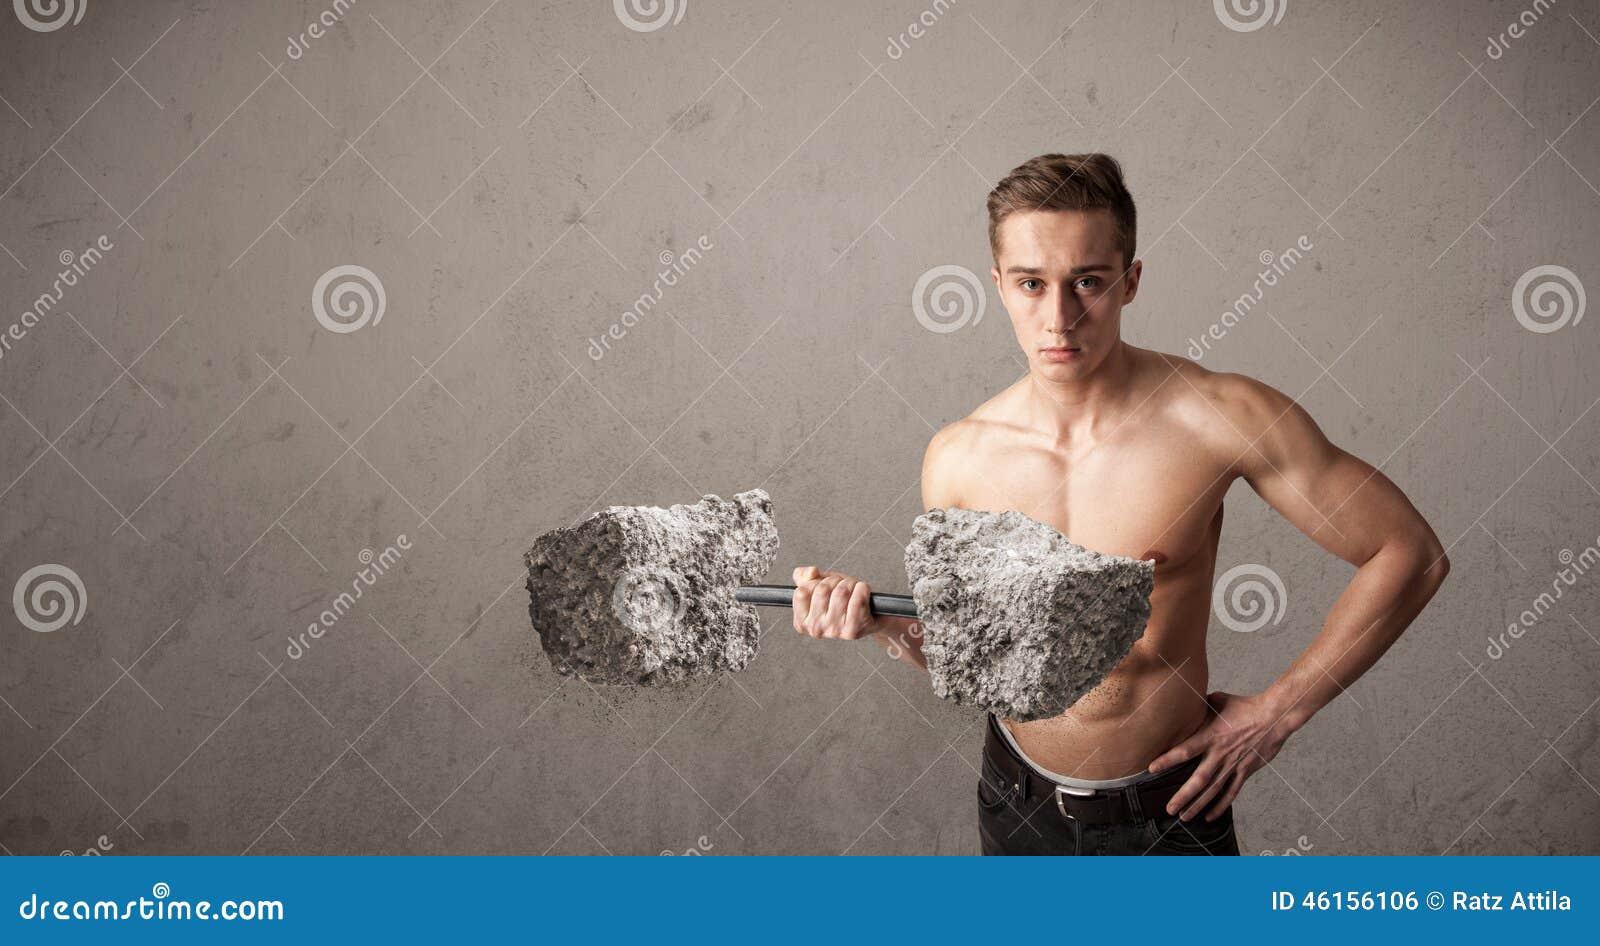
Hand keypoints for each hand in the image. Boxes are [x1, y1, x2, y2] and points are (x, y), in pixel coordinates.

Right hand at [791, 566, 879, 640]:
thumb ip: (804, 576)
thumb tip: (811, 572)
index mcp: (802, 621)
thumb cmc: (840, 600)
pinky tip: (862, 593)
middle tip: (842, 586)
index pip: (802, 591)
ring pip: (841, 592)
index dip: (816, 582)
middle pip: (823, 589)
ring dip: (850, 584)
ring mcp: (834, 631)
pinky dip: (863, 589)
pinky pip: (858, 599)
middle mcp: (816, 629)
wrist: (868, 616)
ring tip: (853, 590)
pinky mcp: (853, 630)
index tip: (824, 586)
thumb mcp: (817, 585)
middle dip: (836, 581)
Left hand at [1146, 690, 1294, 821]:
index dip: (1167, 760)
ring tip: (1184, 817)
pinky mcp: (1245, 771)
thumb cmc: (1246, 706)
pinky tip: (1210, 816)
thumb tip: (1189, 701)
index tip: (1151, 769)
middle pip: (1199, 779)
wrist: (1274, 717)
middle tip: (1169, 809)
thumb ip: (1202, 705)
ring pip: (1214, 790)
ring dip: (1198, 805)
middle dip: (1183, 796)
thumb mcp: (1219, 701)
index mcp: (1211, 736)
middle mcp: (1220, 754)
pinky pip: (1232, 792)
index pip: (1185, 750)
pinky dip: (1221, 806)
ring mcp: (1234, 765)